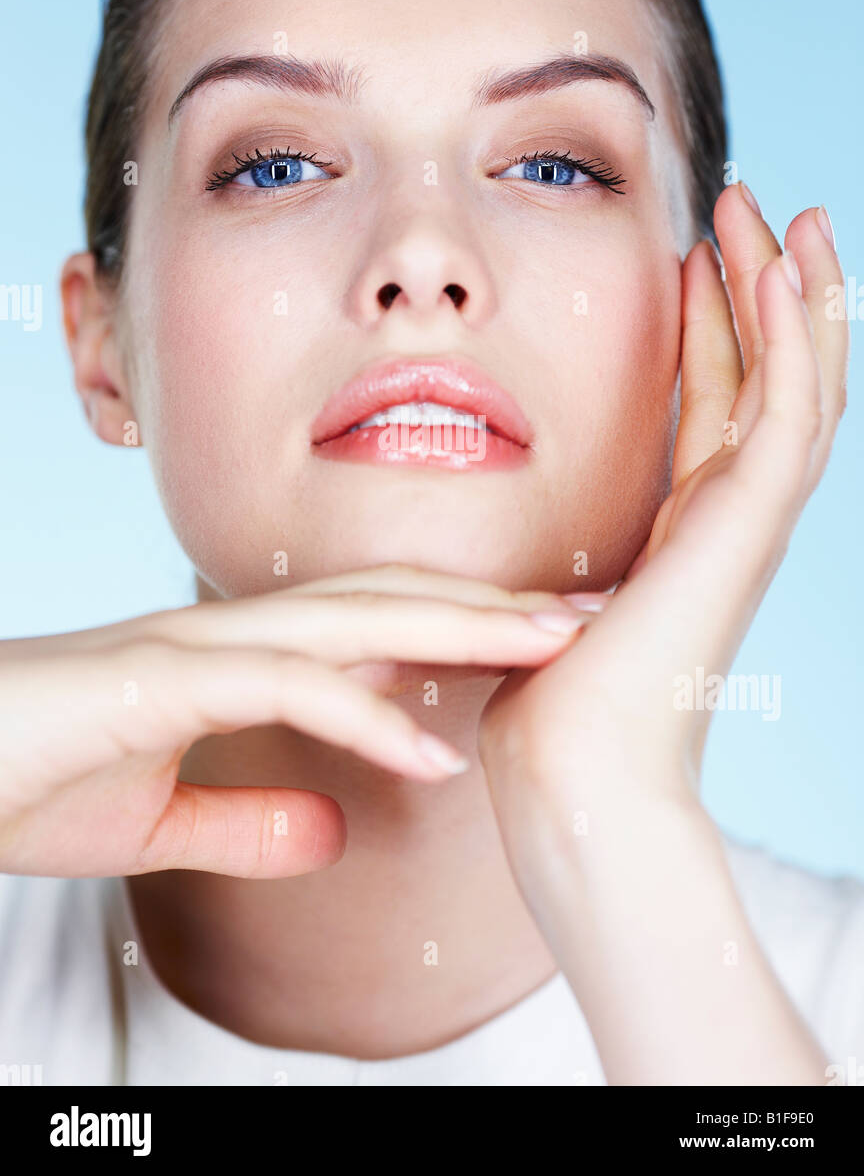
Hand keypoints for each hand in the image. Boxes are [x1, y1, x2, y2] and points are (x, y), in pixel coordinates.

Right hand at [0, 565, 583, 878]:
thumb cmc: (28, 781)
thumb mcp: (158, 823)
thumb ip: (246, 820)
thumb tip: (334, 830)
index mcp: (238, 657)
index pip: (374, 626)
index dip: (467, 625)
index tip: (552, 640)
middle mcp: (231, 635)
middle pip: (389, 603)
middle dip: (497, 606)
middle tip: (600, 613)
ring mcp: (197, 650)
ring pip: (353, 622)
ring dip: (459, 632)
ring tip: (554, 648)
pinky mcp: (160, 684)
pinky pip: (281, 691)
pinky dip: (363, 718)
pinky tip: (431, 751)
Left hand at [475, 186, 846, 1085]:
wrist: (573, 773)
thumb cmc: (546, 702)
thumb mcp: (553, 596)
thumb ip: (563, 560)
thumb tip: (529, 554)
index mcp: (690, 528)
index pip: (719, 405)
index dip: (716, 326)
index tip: (695, 253)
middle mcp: (732, 518)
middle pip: (772, 379)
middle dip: (767, 290)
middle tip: (756, 207)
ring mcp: (751, 521)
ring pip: (801, 383)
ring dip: (794, 294)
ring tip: (782, 212)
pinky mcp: (749, 525)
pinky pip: (788, 409)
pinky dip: (791, 337)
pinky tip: (775, 268)